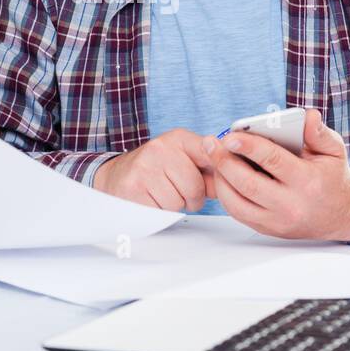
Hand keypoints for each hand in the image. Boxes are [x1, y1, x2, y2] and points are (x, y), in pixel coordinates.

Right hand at [93, 129, 213, 212]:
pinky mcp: (133, 187)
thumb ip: (209, 167)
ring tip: (164, 195)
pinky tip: (152, 200)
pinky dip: (160, 212)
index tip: (223, 177)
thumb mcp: (182, 159)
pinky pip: (162, 210)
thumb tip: (234, 174)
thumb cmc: (156, 170)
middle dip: (193, 198)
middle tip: (180, 193)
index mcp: (178, 138)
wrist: (115, 176)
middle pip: (195, 187)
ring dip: (176, 206)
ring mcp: (145, 167)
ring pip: (179, 202)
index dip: (220, 171)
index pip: (210, 153)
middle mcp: (160, 148)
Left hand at [202, 109, 349, 239]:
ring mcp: (278, 221)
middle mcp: (292, 205)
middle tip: (211, 144)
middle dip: (225, 162)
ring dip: (220, 178)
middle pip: (248, 184)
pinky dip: (226, 194)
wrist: (342, 214)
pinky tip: (222, 176)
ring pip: (237, 202)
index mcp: (308, 182)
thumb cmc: (333, 177)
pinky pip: (238, 213)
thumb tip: (308, 116)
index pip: (273, 161)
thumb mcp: (334, 150)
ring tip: (213, 157)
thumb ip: (318, 133)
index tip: (230, 136)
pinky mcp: (268, 229)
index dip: (249, 147)